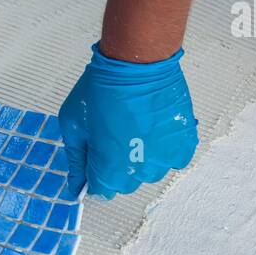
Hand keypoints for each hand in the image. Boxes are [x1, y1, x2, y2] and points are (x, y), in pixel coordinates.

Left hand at [58, 43, 197, 199]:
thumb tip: (76, 188)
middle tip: (113, 138)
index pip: (101, 190)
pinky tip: (154, 132)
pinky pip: (174, 160)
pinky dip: (164, 150)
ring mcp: (164, 157)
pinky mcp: (182, 143)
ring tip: (135, 131)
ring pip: (150, 173)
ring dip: (142, 160)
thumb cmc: (100, 90)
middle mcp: (139, 169)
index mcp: (108, 167)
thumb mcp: (73, 124)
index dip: (95, 175)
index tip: (95, 158)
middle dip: (116, 167)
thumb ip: (76, 160)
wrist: (136, 64)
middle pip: (126, 184)